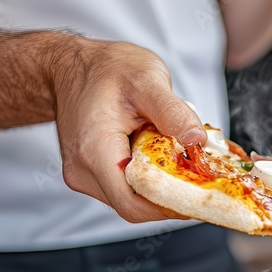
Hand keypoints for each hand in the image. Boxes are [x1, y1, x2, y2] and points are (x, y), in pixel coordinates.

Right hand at [51, 36, 205, 222]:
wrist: (70, 64)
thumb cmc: (107, 68)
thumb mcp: (147, 80)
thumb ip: (173, 112)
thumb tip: (196, 141)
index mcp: (94, 152)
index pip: (133, 204)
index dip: (169, 206)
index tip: (200, 195)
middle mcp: (83, 171)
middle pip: (134, 206)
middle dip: (169, 195)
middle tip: (199, 176)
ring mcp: (83, 175)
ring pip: (130, 199)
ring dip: (159, 186)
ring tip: (178, 161)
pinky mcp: (89, 174)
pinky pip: (124, 188)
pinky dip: (147, 178)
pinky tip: (160, 158)